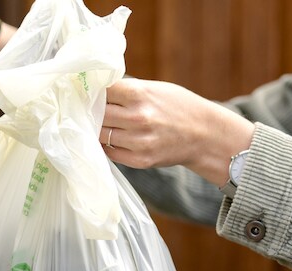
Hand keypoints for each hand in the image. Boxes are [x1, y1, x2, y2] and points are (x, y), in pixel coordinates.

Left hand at [101, 79, 253, 185]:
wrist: (205, 135)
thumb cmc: (179, 107)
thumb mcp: (155, 89)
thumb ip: (127, 91)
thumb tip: (94, 92)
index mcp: (139, 94)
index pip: (101, 91)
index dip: (92, 92)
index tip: (86, 93)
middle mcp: (138, 118)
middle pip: (96, 114)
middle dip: (90, 111)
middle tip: (86, 110)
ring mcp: (138, 142)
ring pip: (100, 135)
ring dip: (97, 129)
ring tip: (98, 124)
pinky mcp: (140, 160)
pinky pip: (110, 153)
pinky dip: (107, 145)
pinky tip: (111, 138)